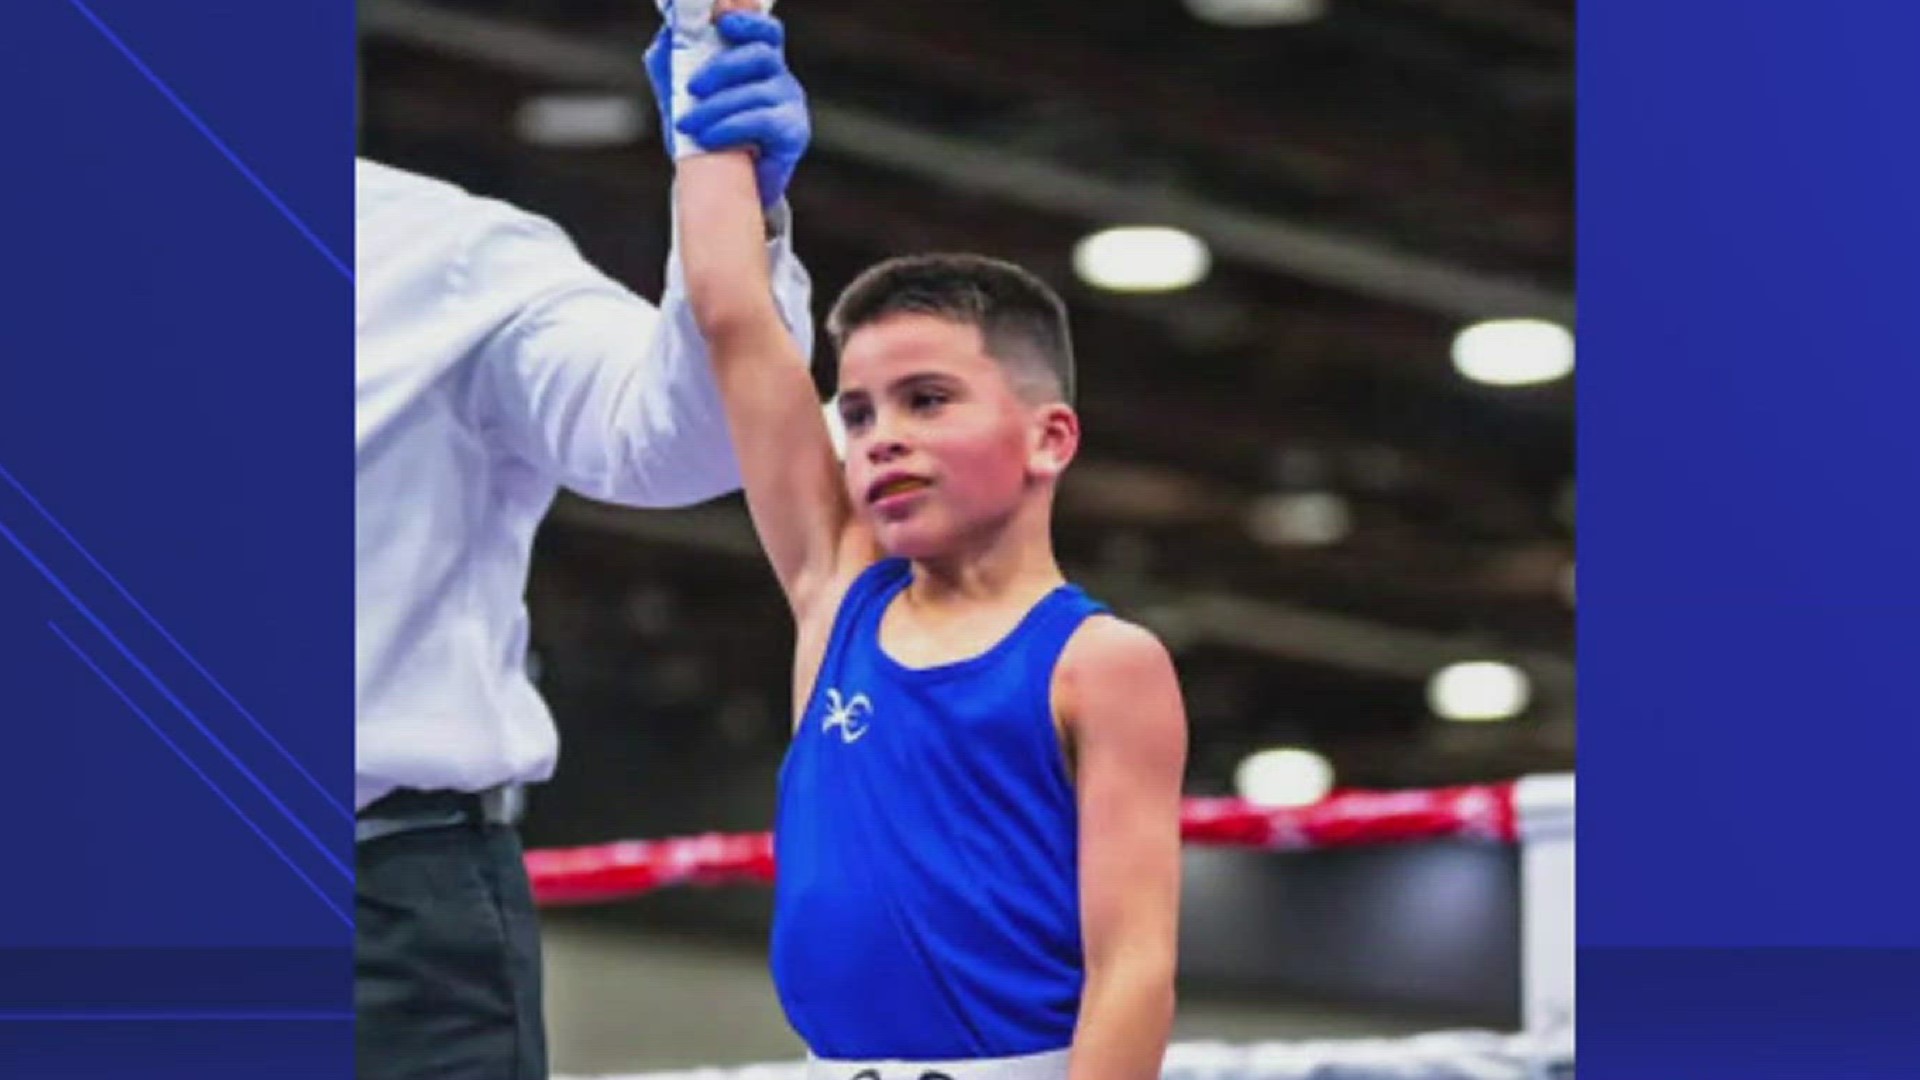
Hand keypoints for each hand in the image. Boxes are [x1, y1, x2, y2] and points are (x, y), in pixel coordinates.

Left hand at [675, 12, 810, 209]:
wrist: (720, 190)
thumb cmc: (704, 136)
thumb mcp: (680, 93)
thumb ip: (674, 59)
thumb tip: (670, 33)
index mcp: (756, 62)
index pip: (763, 30)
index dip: (747, 21)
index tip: (721, 21)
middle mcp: (780, 77)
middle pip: (761, 54)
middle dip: (722, 68)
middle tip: (692, 88)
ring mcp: (791, 104)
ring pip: (757, 91)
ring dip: (716, 107)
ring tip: (688, 125)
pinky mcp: (794, 134)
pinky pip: (761, 121)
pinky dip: (729, 128)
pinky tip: (708, 138)